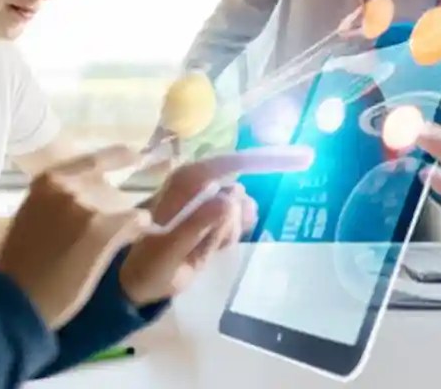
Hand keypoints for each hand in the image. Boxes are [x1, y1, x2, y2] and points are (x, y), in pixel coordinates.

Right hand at [0, 145, 151, 329]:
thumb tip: (91, 197)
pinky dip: (136, 234)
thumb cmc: (21, 266)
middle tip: (101, 239)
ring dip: (124, 227)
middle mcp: (68, 186)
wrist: (16, 300)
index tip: (135, 157)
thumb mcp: (33, 215)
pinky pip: (138, 222)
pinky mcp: (106, 229)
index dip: (119, 158)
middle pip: (111, 189)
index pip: (94, 158)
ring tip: (106, 251)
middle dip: (114, 211)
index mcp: (48, 180)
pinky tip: (121, 250)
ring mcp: (88, 206)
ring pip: (126, 207)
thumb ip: (60, 199)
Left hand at [119, 146, 314, 305]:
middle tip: (208, 245)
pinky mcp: (212, 213)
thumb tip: (232, 198)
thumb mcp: (169, 250)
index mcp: (185, 181)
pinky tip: (209, 248)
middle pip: (238, 193)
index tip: (303, 159)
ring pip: (239, 210)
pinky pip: (236, 221)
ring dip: (230, 231)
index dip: (264, 159)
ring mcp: (205, 198)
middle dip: (233, 221)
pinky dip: (230, 235)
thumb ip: (199, 224)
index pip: (231, 163)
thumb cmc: (147, 265)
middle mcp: (197, 183)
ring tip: (202, 249)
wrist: (137, 282)